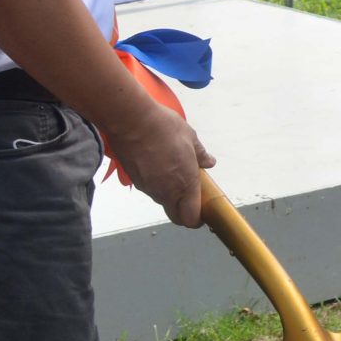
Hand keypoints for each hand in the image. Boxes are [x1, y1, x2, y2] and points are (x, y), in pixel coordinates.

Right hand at [109, 105, 215, 227]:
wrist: (131, 121)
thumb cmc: (164, 128)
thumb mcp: (190, 138)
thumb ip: (201, 154)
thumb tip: (209, 162)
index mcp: (185, 184)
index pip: (191, 219)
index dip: (198, 219)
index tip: (203, 210)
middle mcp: (166, 192)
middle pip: (176, 216)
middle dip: (184, 212)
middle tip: (190, 195)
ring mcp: (148, 188)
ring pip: (162, 201)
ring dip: (170, 194)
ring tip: (172, 171)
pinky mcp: (135, 180)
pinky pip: (149, 188)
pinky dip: (155, 183)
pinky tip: (157, 164)